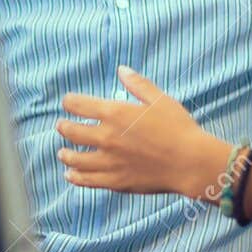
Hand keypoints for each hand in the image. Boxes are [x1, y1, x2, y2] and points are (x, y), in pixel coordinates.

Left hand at [57, 67, 231, 199]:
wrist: (190, 162)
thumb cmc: (179, 128)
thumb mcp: (160, 100)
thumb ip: (138, 84)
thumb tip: (122, 70)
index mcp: (115, 113)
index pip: (78, 104)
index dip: (69, 102)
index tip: (68, 102)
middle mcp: (106, 137)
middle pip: (71, 131)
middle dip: (63, 127)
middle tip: (61, 126)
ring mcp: (109, 161)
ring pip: (75, 158)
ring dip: (65, 154)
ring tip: (62, 153)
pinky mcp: (115, 181)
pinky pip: (87, 180)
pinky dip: (75, 177)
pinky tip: (71, 175)